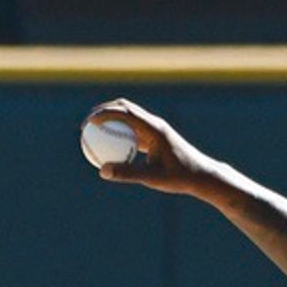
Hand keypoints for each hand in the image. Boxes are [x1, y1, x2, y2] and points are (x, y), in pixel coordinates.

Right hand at [85, 99, 207, 194]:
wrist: (201, 176)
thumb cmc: (179, 177)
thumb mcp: (152, 177)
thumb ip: (127, 173)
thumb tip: (102, 171)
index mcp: (154, 128)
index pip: (125, 113)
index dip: (105, 113)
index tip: (88, 122)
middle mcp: (154, 125)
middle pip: (124, 109)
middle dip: (103, 111)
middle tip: (85, 123)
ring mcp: (154, 130)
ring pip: (128, 119)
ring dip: (110, 120)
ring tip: (90, 131)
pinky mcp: (154, 138)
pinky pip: (132, 132)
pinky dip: (118, 135)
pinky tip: (105, 147)